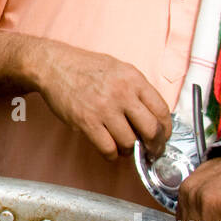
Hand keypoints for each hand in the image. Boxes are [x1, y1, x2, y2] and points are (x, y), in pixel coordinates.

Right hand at [34, 41, 171, 161]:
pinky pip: (108, 148)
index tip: (162, 137)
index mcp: (134, 79)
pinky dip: (112, 155)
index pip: (162, 111)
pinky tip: (110, 150)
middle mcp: (122, 94)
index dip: (166, 129)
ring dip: (129, 151)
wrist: (55, 65)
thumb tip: (152, 115)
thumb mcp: (120, 69)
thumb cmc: (86, 67)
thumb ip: (137, 89)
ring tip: (124, 147)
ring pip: (129, 143)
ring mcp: (104, 109)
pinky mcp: (86, 121)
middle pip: (151, 130)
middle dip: (154, 146)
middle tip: (151, 151)